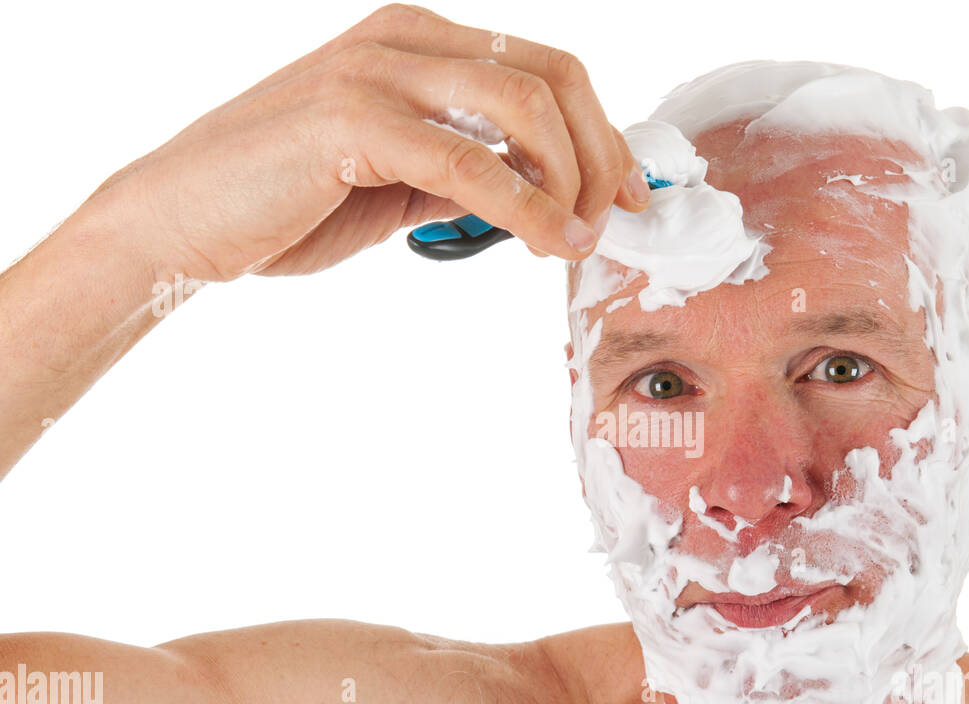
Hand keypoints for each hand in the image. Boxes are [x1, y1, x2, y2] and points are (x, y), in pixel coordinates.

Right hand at [84, 4, 650, 281]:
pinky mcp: (353, 119)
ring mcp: (377, 70)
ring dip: (571, 182)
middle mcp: (404, 38)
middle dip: (602, 154)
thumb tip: (544, 197)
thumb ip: (469, 172)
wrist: (180, 221)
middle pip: (553, 76)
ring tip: (576, 240)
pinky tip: (544, 242)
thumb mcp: (402, 179)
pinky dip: (525, 207)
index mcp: (418, 40)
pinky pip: (470, 161)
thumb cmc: (287, 199)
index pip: (545, 69)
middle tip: (613, 220)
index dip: (604, 133)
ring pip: (523, 107)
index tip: (631, 194)